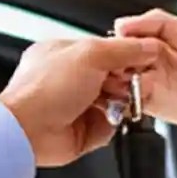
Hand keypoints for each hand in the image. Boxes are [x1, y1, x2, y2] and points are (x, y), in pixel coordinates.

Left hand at [0, 37, 152, 166]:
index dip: (126, 56)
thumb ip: (124, 49)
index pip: (105, 51)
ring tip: (123, 103)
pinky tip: (109, 119)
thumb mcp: (91, 55)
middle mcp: (68, 80)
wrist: (29, 130)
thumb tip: (147, 47)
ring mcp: (73, 106)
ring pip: (113, 102)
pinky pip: (108, 127)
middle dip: (127, 82)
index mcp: (64, 54)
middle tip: (134, 83)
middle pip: (112, 78)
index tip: (142, 60)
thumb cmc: (45, 90)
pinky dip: (111, 124)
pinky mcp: (79, 131)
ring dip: (122, 103)